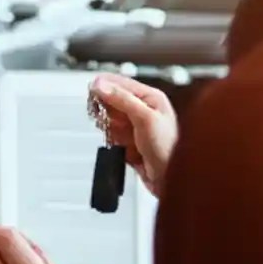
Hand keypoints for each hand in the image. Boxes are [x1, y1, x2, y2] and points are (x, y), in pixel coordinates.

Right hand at [90, 73, 177, 196]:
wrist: (171, 179)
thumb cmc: (169, 148)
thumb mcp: (145, 118)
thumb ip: (123, 100)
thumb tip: (103, 86)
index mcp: (150, 98)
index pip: (122, 84)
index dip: (105, 85)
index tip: (91, 89)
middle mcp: (142, 110)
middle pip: (112, 100)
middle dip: (105, 107)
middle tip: (101, 114)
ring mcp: (135, 126)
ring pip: (110, 118)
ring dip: (107, 124)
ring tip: (114, 132)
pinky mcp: (129, 142)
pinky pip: (111, 134)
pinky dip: (110, 138)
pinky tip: (117, 143)